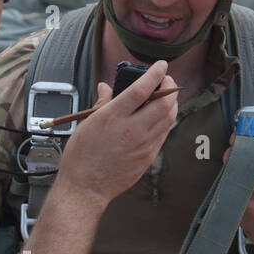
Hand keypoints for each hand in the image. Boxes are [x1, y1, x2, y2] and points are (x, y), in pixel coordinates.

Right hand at [58, 60, 177, 205]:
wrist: (86, 188)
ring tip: (166, 97)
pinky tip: (159, 117)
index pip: (141, 89)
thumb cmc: (82, 157)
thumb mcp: (87, 124)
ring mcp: (143, 145)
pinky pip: (163, 134)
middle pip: (164, 103)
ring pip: (169, 118)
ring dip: (172, 103)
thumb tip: (107, 87)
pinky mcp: (148, 157)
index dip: (155, 74)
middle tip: (167, 80)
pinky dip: (165, 121)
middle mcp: (132, 130)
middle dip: (170, 87)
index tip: (161, 65)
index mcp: (113, 117)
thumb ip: (102, 103)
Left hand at [226, 124, 253, 253]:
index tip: (239, 136)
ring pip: (228, 178)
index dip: (242, 139)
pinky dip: (230, 190)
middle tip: (236, 153)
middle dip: (233, 154)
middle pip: (235, 161)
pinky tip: (239, 191)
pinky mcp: (240, 218)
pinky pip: (228, 197)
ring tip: (239, 173)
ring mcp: (248, 204)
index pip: (251, 147)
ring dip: (230, 172)